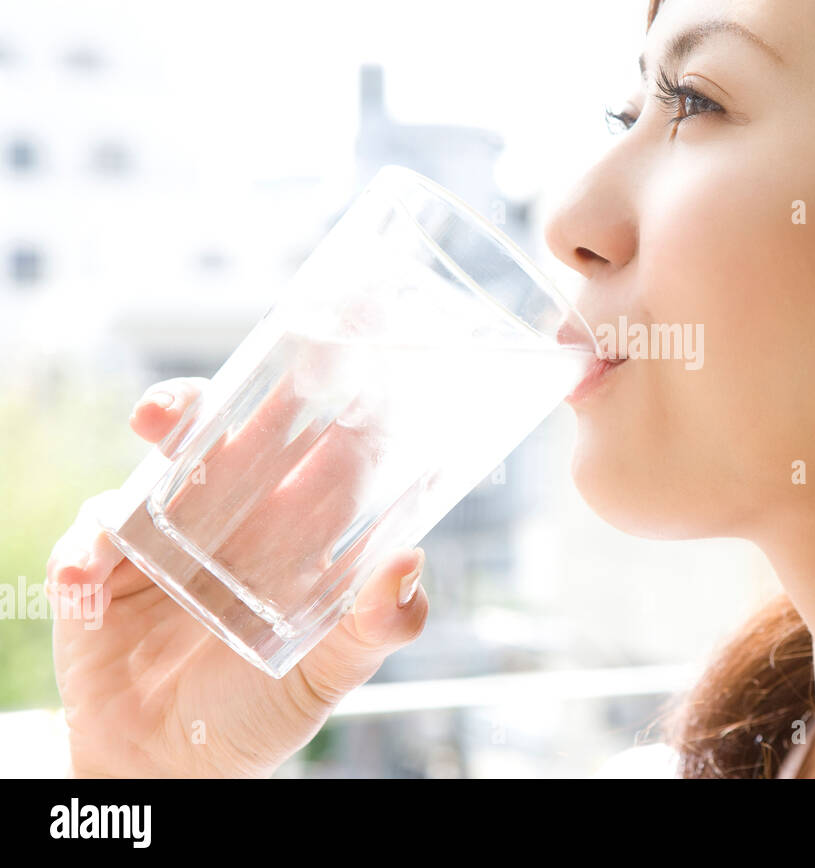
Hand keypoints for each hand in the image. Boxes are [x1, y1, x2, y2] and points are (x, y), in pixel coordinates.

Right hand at [48, 377, 428, 777]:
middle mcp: (235, 518)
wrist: (169, 767)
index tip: (357, 370)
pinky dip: (87, 550)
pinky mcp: (100, 565)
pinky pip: (91, 541)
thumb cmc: (258, 708)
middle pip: (245, 436)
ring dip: (165, 431)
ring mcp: (165, 534)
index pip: (324, 455)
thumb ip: (373, 628)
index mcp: (296, 533)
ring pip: (166, 461)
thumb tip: (409, 568)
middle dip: (251, 396)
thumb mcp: (327, 674)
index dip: (341, 411)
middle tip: (270, 364)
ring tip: (161, 420)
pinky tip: (91, 575)